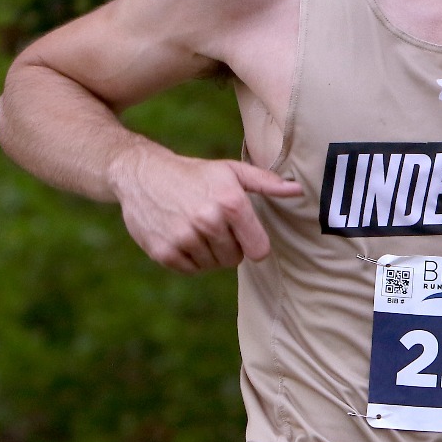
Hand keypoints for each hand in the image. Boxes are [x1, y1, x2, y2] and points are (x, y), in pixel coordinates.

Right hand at [114, 146, 301, 271]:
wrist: (142, 175)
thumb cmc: (195, 174)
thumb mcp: (231, 171)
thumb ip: (266, 183)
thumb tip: (298, 190)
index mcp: (230, 203)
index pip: (259, 250)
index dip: (252, 243)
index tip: (241, 232)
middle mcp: (208, 221)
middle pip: (235, 259)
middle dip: (228, 245)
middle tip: (211, 223)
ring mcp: (184, 238)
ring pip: (213, 265)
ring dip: (208, 252)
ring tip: (194, 226)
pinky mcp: (164, 253)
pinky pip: (191, 270)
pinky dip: (189, 258)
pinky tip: (180, 235)